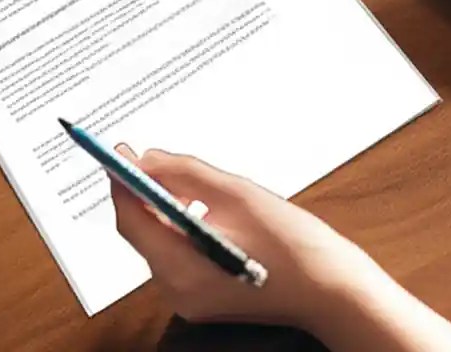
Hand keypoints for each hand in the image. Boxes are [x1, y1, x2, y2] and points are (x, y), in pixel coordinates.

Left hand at [111, 146, 389, 328]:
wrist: (331, 289)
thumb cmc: (295, 244)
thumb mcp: (238, 194)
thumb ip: (186, 174)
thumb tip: (147, 160)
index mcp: (181, 268)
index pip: (130, 220)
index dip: (121, 182)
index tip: (119, 152)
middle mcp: (177, 291)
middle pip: (142, 233)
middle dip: (143, 193)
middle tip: (148, 157)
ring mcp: (190, 299)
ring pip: (160, 243)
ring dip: (164, 210)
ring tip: (185, 181)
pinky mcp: (203, 298)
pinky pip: (178, 257)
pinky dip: (181, 229)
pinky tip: (201, 209)